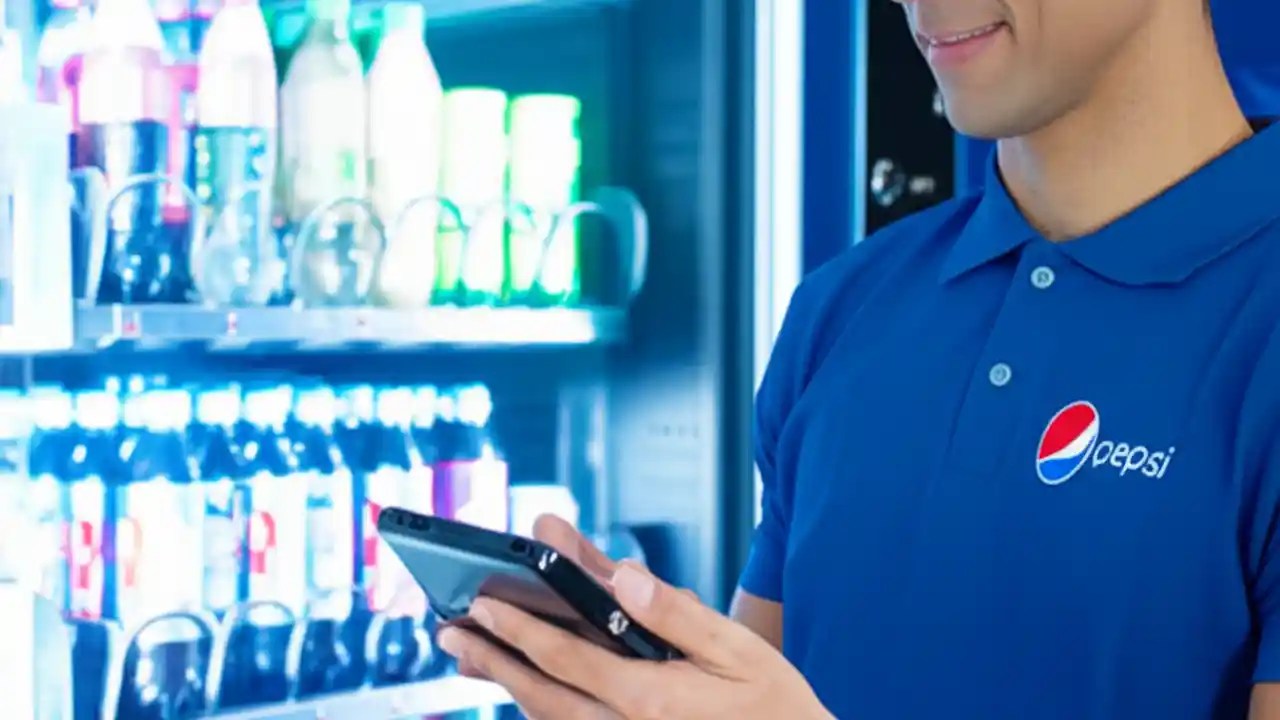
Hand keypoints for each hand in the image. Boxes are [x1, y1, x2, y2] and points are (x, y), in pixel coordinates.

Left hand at [437, 520, 831, 719]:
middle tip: (448, 633)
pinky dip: (545, 712)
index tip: (481, 601)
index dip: (517, 627)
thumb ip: (676, 612)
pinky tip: (530, 693)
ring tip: (473, 658)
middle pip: (541, 693)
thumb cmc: (775, 705)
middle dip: (492, 659)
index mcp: (649, 699)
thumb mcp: (739, 650)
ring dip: (509, 687)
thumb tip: (622, 577)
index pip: (565, 656)